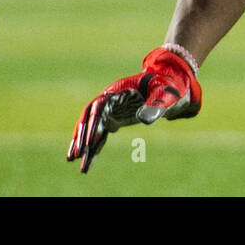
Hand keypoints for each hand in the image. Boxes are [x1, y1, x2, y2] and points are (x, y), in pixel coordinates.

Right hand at [67, 46, 201, 172]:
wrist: (172, 83)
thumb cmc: (168, 86)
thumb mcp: (165, 94)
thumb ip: (155, 106)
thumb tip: (144, 121)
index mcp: (120, 90)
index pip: (100, 107)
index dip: (92, 124)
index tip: (88, 141)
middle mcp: (111, 98)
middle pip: (89, 117)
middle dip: (81, 136)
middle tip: (74, 155)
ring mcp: (112, 108)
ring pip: (92, 126)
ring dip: (82, 142)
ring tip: (72, 160)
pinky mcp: (115, 116)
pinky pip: (101, 132)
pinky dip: (94, 145)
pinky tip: (87, 160)